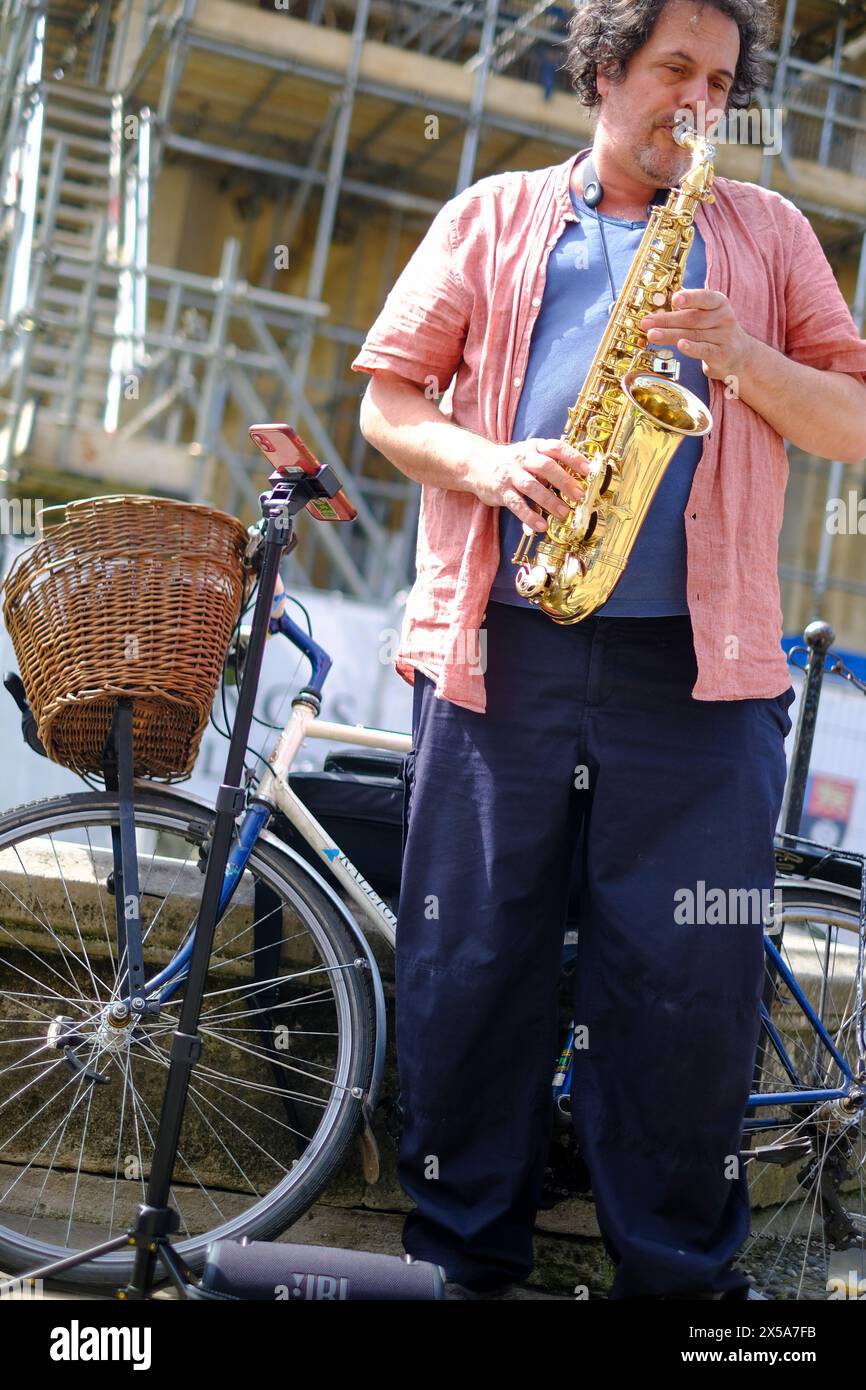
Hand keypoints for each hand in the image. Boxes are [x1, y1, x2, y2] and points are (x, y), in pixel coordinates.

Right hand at [471, 438, 591, 531]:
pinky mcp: (501, 491)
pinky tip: (541, 525)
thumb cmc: (513, 461)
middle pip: (546, 467)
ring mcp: (511, 474)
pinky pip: (516, 504)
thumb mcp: (531, 454)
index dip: (574, 458)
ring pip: (531, 486)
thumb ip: (551, 462)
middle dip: (564, 481)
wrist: (478, 462)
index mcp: (535, 447)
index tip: (588, 471)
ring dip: (549, 500)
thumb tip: (580, 476)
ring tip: (563, 513)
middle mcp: (523, 458)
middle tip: (579, 495)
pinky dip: (529, 516)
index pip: (557, 448)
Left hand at [639, 289, 753, 381]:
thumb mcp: (705, 316)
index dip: (690, 298)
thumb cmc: (714, 331)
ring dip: (670, 335)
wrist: (739, 355)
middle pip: (692, 318)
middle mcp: (723, 318)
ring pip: (693, 334)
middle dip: (667, 320)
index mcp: (718, 303)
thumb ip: (685, 311)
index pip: (704, 297)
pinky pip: (704, 350)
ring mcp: (723, 337)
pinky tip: (680, 345)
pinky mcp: (721, 355)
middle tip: (646, 322)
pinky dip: (692, 348)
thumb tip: (657, 309)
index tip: (674, 299)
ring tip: (652, 335)